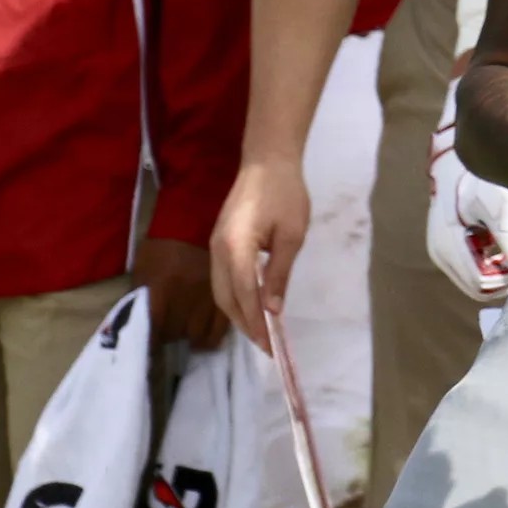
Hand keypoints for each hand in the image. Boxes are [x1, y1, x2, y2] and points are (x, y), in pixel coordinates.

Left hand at [139, 237, 227, 348]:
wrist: (193, 226)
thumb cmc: (161, 248)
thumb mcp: (141, 271)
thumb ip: (138, 300)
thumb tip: (135, 326)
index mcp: (160, 293)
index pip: (152, 332)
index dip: (148, 343)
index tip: (147, 345)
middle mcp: (185, 301)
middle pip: (173, 335)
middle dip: (167, 336)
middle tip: (165, 333)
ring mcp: (208, 302)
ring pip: (196, 336)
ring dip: (188, 337)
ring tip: (185, 332)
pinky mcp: (225, 300)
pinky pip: (219, 331)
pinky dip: (209, 338)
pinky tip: (203, 337)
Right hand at [209, 157, 308, 350]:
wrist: (267, 161)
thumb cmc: (286, 195)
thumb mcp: (292, 236)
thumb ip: (279, 274)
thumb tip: (272, 309)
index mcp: (236, 248)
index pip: (244, 296)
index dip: (256, 323)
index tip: (270, 345)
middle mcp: (218, 250)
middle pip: (226, 298)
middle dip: (244, 324)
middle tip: (266, 345)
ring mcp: (214, 246)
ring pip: (220, 290)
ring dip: (238, 313)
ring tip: (260, 331)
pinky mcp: (218, 242)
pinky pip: (222, 278)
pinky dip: (235, 297)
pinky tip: (251, 306)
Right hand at [428, 124, 507, 301]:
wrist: (455, 164)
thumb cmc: (475, 179)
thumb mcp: (496, 202)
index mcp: (449, 246)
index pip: (481, 283)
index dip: (507, 278)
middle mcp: (441, 256)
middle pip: (478, 289)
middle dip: (504, 279)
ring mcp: (442, 255)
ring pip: (476, 283)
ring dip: (499, 274)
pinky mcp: (448, 252)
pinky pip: (473, 272)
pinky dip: (491, 267)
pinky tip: (503, 250)